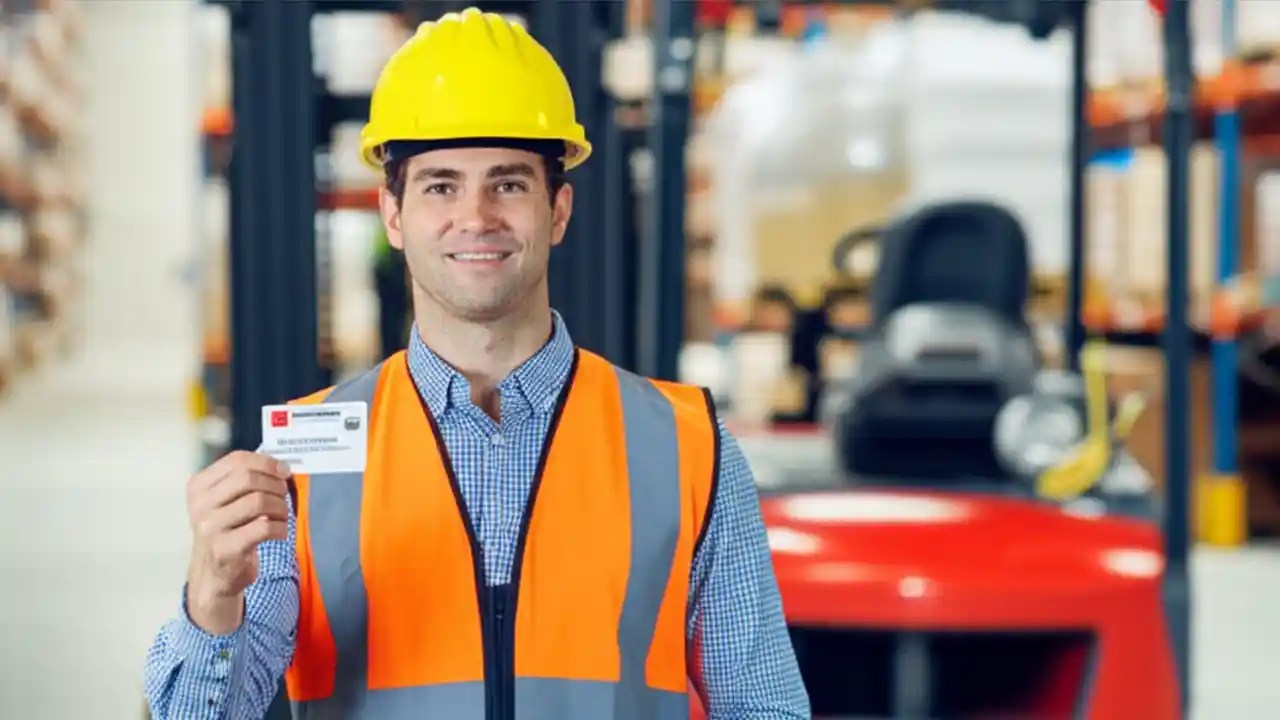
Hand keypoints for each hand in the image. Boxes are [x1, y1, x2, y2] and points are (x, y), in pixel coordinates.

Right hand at [184, 451, 291, 633]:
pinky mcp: (225, 549)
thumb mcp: (226, 502)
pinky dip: (281, 528)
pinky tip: (280, 532)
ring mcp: (210, 528)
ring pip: (258, 501)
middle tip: (284, 495)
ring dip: (280, 507)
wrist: (214, 576)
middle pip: (248, 478)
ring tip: (282, 516)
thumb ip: (247, 481)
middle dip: (275, 484)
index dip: (267, 462)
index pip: (237, 461)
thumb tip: (282, 467)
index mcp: (199, 487)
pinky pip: (264, 528)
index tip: (284, 471)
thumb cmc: (227, 532)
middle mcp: (200, 505)